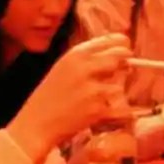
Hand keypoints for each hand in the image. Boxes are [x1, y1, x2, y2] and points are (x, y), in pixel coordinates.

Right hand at [7, 34, 130, 163]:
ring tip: (96, 100)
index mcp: (75, 55)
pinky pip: (120, 108)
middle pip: (120, 56)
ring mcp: (93, 89)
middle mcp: (85, 68)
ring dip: (112, 93)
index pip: (110, 40)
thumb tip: (116, 54)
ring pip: (119, 86)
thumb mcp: (63, 68)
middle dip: (124, 63)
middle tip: (124, 69)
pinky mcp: (98, 108)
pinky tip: (100, 113)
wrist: (37, 123)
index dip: (122, 44)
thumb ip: (86, 59)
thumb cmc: (49, 96)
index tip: (126, 48)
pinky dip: (116, 113)